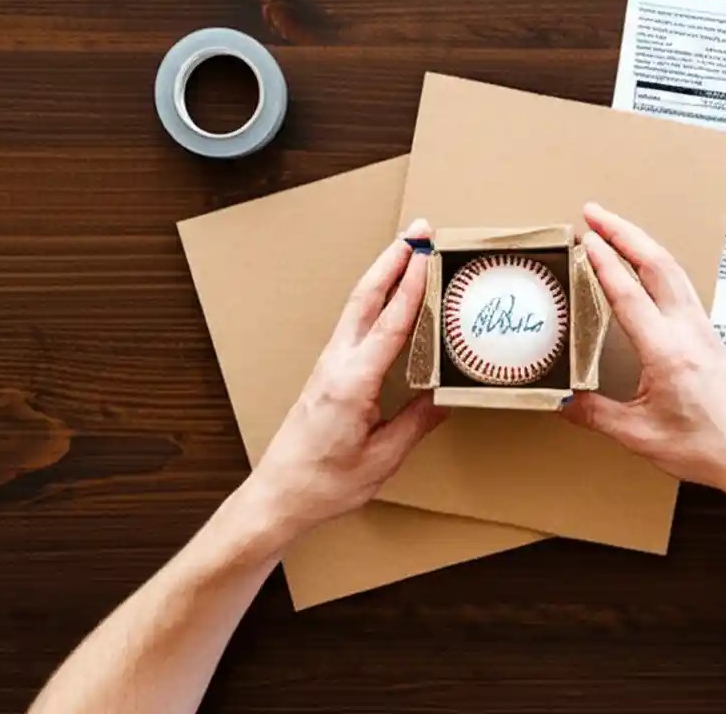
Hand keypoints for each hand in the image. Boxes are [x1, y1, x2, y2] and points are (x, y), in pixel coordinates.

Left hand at [247, 220, 447, 537]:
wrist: (278, 495)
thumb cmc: (325, 484)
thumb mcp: (383, 458)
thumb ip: (417, 422)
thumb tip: (446, 396)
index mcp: (352, 383)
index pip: (390, 325)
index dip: (411, 288)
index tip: (428, 256)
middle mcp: (336, 365)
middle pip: (366, 298)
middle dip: (393, 260)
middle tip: (419, 231)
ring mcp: (328, 365)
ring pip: (358, 306)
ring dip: (383, 274)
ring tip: (407, 250)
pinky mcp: (327, 373)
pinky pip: (355, 324)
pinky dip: (375, 299)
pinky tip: (390, 297)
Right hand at [563, 203, 725, 507]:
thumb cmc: (703, 449)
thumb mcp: (638, 436)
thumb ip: (595, 414)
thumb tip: (561, 397)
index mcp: (668, 353)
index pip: (630, 296)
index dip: (604, 264)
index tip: (585, 239)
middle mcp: (689, 332)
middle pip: (656, 265)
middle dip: (623, 232)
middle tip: (593, 213)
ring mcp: (703, 331)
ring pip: (672, 271)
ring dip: (641, 243)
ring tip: (613, 228)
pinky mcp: (709, 336)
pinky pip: (681, 287)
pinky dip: (656, 265)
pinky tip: (643, 266)